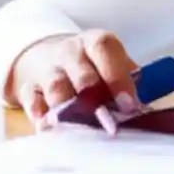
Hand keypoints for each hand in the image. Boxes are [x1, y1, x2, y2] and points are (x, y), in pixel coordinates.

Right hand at [7, 29, 139, 132]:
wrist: (52, 56)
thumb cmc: (93, 67)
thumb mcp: (113, 66)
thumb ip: (128, 85)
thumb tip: (145, 114)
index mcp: (96, 43)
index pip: (104, 48)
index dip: (117, 77)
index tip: (128, 105)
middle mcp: (71, 52)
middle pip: (82, 74)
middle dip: (94, 100)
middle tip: (106, 123)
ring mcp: (48, 69)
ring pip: (56, 88)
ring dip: (68, 112)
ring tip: (79, 131)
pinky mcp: (29, 86)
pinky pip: (31, 99)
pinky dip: (39, 114)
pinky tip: (49, 127)